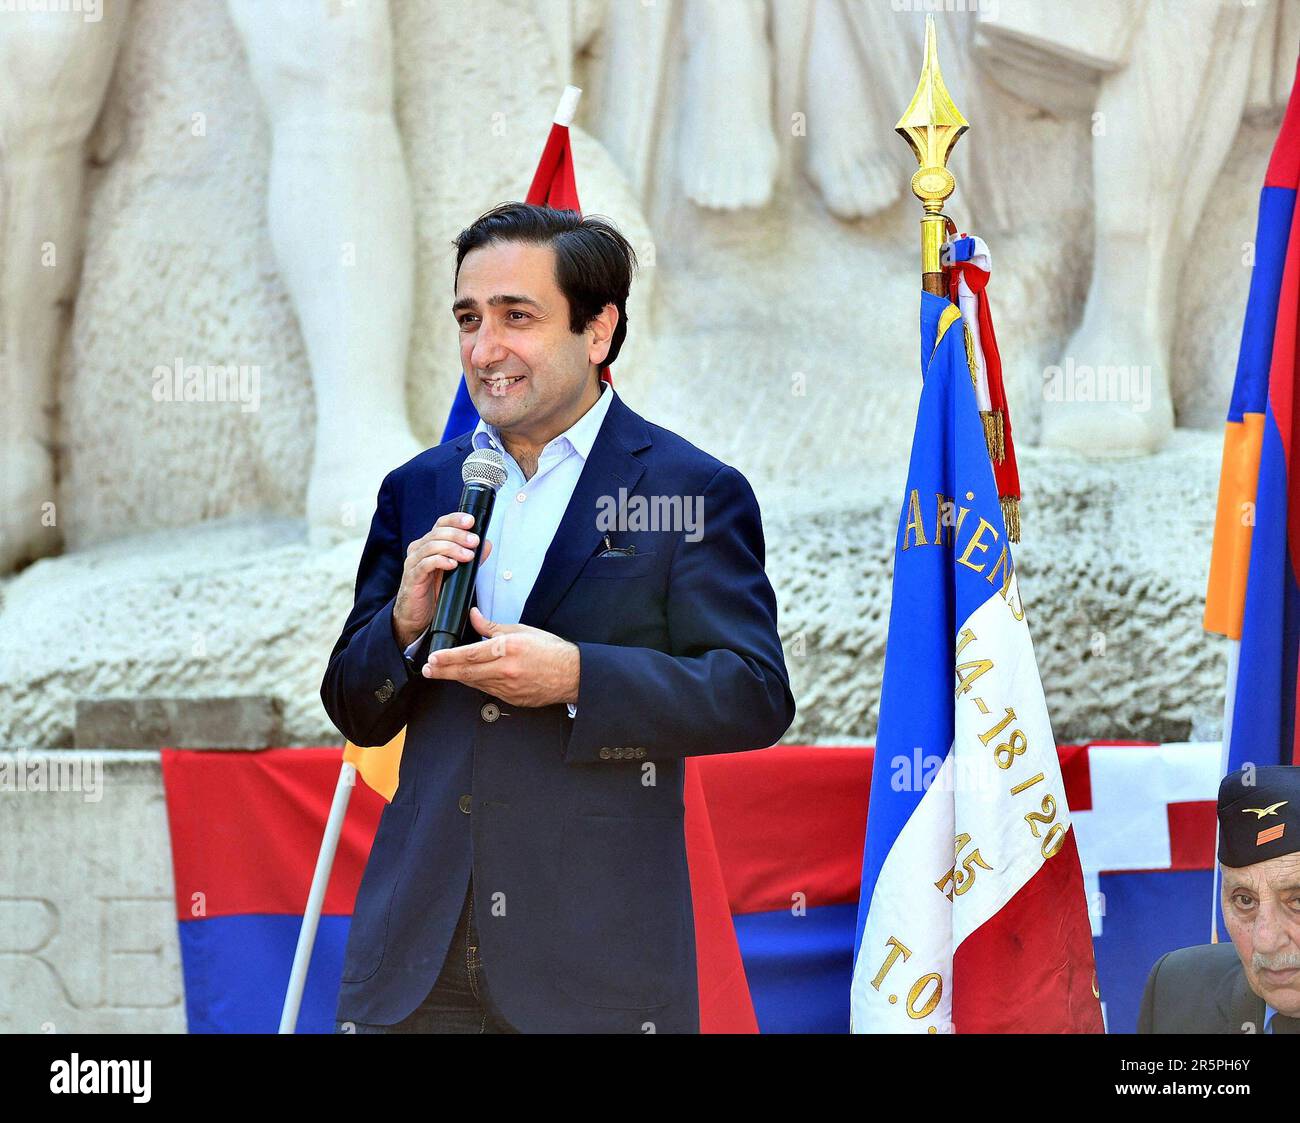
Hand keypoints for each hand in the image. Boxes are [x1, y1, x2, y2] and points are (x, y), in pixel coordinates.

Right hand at [393, 513, 492, 647]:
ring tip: (467, 555)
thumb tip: (486, 544)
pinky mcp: (412, 576)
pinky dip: (440, 561)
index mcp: (429, 544)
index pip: (441, 524)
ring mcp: (414, 562)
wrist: (416, 615)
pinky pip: (425, 564)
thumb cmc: (434, 590)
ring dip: (452, 548)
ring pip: (432, 546)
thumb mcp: (456, 571)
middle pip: (438, 533)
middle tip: (474, 541)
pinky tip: (452, 564)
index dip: (455, 520)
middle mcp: (419, 549)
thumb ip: (470, 557)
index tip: (471, 521)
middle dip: (458, 535)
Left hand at [422, 606, 579, 707]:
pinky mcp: (511, 699)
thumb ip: (492, 627)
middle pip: (466, 673)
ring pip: (474, 683)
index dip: (449, 657)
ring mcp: (508, 687)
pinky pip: (487, 691)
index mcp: (508, 649)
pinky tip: (467, 679)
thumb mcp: (521, 630)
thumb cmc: (550, 650)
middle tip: (428, 670)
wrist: (571, 674)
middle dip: (444, 671)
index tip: (434, 658)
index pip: (470, 654)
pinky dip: (475, 684)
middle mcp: (505, 670)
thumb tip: (474, 616)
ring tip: (441, 673)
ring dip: (457, 678)